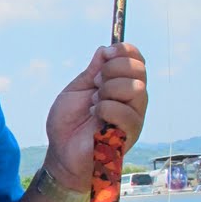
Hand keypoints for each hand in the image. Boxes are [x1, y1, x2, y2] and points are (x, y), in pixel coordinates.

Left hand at [43, 44, 147, 192]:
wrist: (61, 152)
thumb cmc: (68, 124)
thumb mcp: (77, 89)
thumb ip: (93, 70)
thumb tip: (106, 49)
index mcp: (121, 85)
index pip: (137, 60)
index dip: (124, 51)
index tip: (106, 54)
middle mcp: (133, 99)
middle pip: (139, 69)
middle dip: (112, 70)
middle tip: (95, 85)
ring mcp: (135, 116)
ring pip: (135, 88)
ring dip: (108, 91)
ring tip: (94, 104)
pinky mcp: (131, 133)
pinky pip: (126, 112)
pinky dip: (106, 108)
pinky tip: (96, 116)